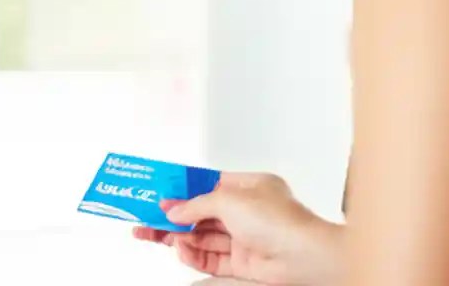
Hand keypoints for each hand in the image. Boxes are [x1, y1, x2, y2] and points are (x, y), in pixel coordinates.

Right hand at [132, 173, 342, 285]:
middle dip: (171, 215)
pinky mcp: (243, 263)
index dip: (181, 188)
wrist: (304, 257)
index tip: (158, 190)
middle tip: (143, 216)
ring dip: (176, 235)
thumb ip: (195, 204)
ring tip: (151, 233)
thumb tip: (173, 210)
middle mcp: (247, 212)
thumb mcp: (228, 200)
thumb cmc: (279, 221)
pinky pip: (210, 257)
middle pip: (200, 213)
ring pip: (201, 236)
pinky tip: (179, 249)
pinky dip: (192, 254)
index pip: (207, 185)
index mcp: (249, 187)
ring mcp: (244, 238)